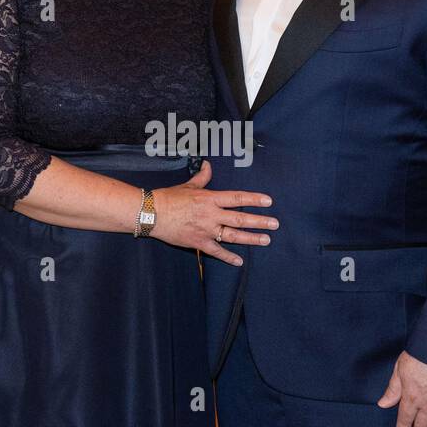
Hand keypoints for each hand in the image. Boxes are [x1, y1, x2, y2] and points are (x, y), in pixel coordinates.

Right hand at [151, 161, 275, 266]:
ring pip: (233, 235)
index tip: (268, 201)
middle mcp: (211, 214)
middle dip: (259, 221)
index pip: (237, 198)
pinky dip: (229, 257)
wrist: (151, 213)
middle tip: (275, 224)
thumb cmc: (168, 197)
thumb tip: (208, 165)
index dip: (254, 199)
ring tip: (266, 240)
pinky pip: (217, 252)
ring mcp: (206, 230)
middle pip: (240, 218)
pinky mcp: (198, 243)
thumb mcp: (188, 185)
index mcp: (210, 198)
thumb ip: (202, 178)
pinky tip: (240, 261)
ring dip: (251, 238)